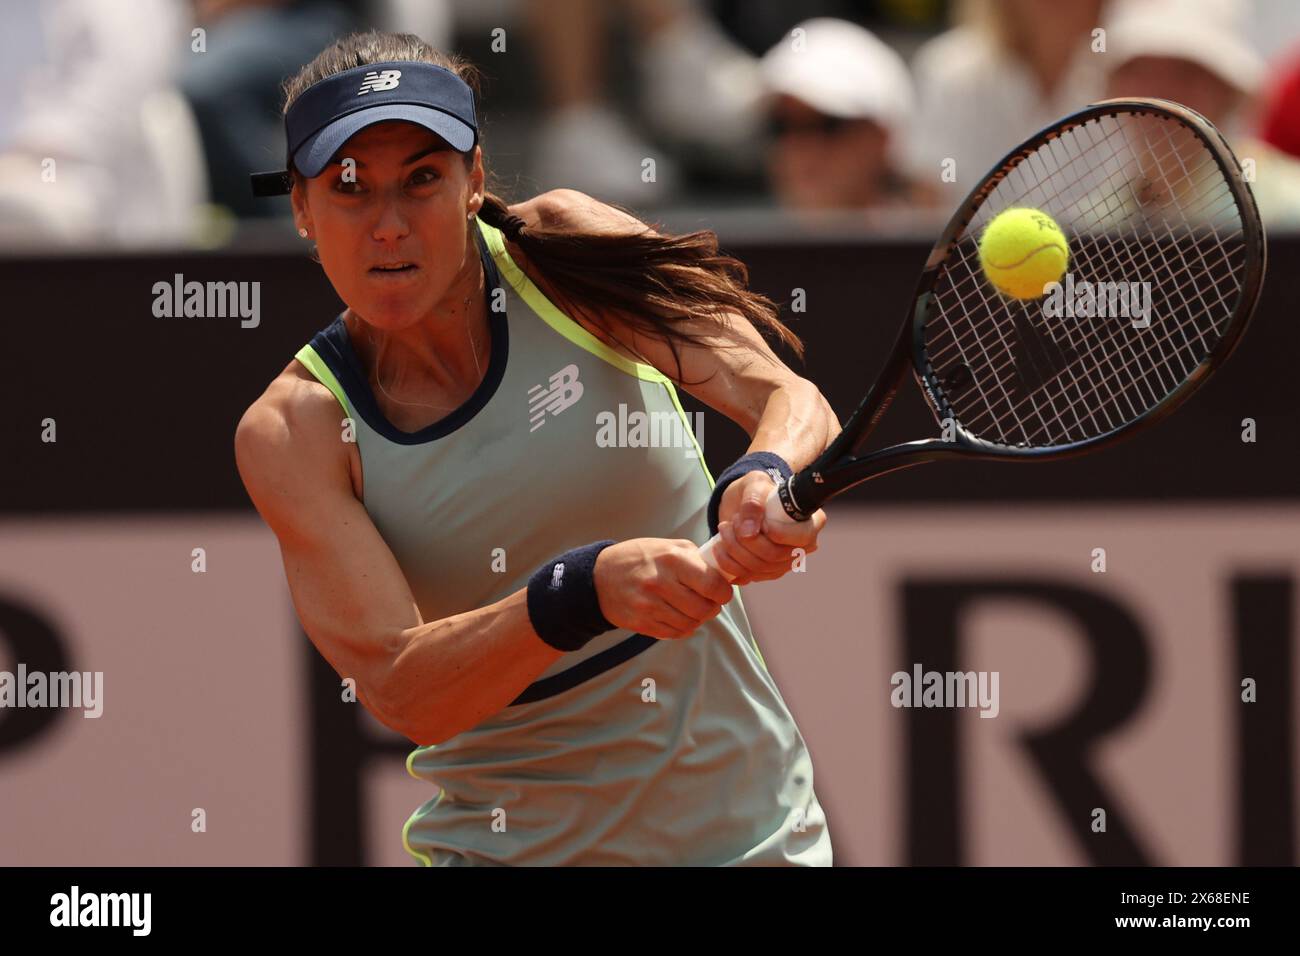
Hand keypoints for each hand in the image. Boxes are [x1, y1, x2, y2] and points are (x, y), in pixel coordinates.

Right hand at [593, 538, 733, 639]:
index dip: (724, 592)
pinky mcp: (641, 623)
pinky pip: (675, 633)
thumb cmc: (639, 558)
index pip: (712, 585)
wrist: (599, 577)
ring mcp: (649, 606)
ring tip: (692, 608)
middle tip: (709, 602)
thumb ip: (696, 558)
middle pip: (704, 609)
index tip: (722, 591)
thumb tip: (724, 574)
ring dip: (697, 619)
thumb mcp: (667, 546)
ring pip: (691, 624)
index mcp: (671, 560)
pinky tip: (678, 616)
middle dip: (712, 607)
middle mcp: (660, 583)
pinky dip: (683, 627)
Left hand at [712, 471, 826, 584]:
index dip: (779, 533)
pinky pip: (748, 576)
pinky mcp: (767, 572)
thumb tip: (749, 531)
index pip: (803, 537)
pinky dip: (729, 563)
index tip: (760, 522)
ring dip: (734, 550)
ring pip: (759, 568)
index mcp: (811, 522)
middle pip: (775, 555)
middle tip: (731, 521)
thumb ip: (753, 501)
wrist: (743, 505)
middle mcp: (802, 547)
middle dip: (746, 540)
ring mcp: (784, 563)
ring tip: (724, 529)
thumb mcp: (754, 484)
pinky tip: (720, 547)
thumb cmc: (757, 490)